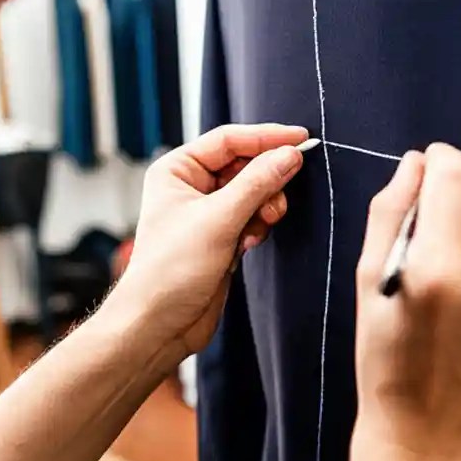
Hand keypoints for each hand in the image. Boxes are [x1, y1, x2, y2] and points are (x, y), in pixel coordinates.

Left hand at [114, 123, 308, 357]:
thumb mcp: (219, 219)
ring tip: (262, 225)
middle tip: (281, 196)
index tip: (301, 139)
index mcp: (177, 170)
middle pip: (244, 165)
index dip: (266, 137)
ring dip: (264, 206)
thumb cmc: (171, 269)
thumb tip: (291, 155)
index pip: (229, 140)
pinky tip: (249, 243)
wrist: (159, 323)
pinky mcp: (221, 237)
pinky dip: (258, 225)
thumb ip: (258, 183)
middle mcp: (190, 186)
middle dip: (267, 179)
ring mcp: (207, 213)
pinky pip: (252, 217)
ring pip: (253, 192)